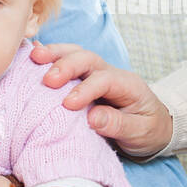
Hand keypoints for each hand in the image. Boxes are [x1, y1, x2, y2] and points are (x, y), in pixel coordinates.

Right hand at [28, 41, 172, 159]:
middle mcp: (110, 73)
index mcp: (127, 85)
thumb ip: (119, 125)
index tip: (68, 104)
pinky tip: (33, 55)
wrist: (154, 125)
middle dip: (67, 66)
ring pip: (76, 54)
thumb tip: (93, 118)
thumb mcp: (141, 132)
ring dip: (55, 54)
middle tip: (48, 80)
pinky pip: (68, 62)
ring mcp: (96, 73)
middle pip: (88, 59)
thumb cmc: (148, 129)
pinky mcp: (84, 79)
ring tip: (35, 57)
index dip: (85, 89)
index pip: (105, 80)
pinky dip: (51, 57)